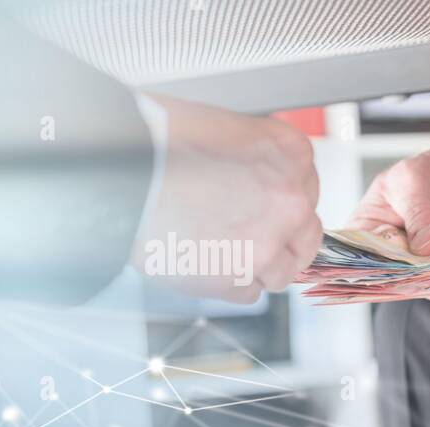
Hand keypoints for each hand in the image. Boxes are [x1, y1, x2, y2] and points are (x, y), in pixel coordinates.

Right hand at [132, 95, 322, 303]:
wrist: (122, 175)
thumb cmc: (160, 143)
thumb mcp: (225, 130)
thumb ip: (256, 160)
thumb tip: (258, 182)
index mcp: (291, 154)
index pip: (307, 188)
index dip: (281, 201)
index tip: (264, 207)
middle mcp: (290, 201)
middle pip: (306, 234)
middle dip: (283, 239)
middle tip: (250, 235)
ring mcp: (267, 244)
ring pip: (284, 271)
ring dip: (259, 266)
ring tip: (222, 252)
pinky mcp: (237, 279)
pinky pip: (249, 293)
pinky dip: (231, 284)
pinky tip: (206, 264)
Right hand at [346, 141, 429, 302]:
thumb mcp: (417, 177)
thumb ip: (419, 209)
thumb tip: (426, 246)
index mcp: (367, 234)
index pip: (358, 263)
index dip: (376, 269)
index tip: (406, 258)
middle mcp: (392, 260)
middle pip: (399, 283)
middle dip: (428, 271)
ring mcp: (422, 272)